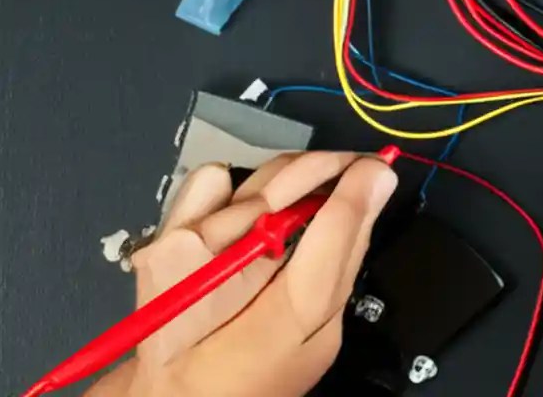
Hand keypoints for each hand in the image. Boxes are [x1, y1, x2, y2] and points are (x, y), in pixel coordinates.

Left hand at [87, 152, 397, 396]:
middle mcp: (216, 277)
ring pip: (257, 181)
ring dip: (293, 180)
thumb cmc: (257, 373)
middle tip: (360, 168)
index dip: (357, 189)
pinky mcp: (162, 238)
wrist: (179, 395)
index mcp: (271, 323)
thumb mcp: (320, 338)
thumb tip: (372, 190)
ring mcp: (178, 251)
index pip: (324, 229)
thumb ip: (343, 262)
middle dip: (330, 169)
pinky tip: (254, 213)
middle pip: (285, 189)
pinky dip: (239, 187)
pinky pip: (211, 182)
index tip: (379, 169)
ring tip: (309, 201)